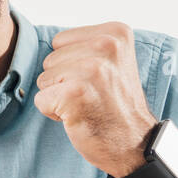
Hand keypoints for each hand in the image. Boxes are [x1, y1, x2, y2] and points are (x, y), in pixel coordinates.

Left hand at [33, 22, 157, 177]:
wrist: (136, 145)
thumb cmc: (116, 105)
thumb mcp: (112, 61)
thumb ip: (86, 46)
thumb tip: (48, 41)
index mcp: (116, 32)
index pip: (60, 41)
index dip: (71, 65)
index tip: (97, 81)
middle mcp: (106, 45)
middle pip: (50, 59)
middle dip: (63, 81)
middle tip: (93, 96)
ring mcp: (91, 69)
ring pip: (43, 79)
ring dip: (59, 97)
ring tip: (88, 106)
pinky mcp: (75, 93)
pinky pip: (41, 100)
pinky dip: (54, 113)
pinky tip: (79, 117)